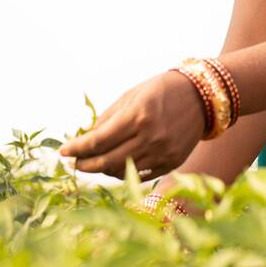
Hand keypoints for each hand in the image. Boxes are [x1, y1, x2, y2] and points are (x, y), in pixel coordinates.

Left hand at [58, 71, 206, 179]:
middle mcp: (151, 137)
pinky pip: (140, 175)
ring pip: (122, 171)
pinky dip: (123, 173)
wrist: (202, 98)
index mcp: (138, 116)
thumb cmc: (162, 91)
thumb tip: (85, 139)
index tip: (63, 151)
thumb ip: (108, 119)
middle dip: (85, 164)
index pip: (98, 141)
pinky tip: (115, 166)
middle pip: (106, 161)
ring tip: (94, 163)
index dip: (77, 148)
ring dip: (102, 170)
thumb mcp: (132, 95)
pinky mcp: (171, 163)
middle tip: (73, 163)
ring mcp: (163, 153)